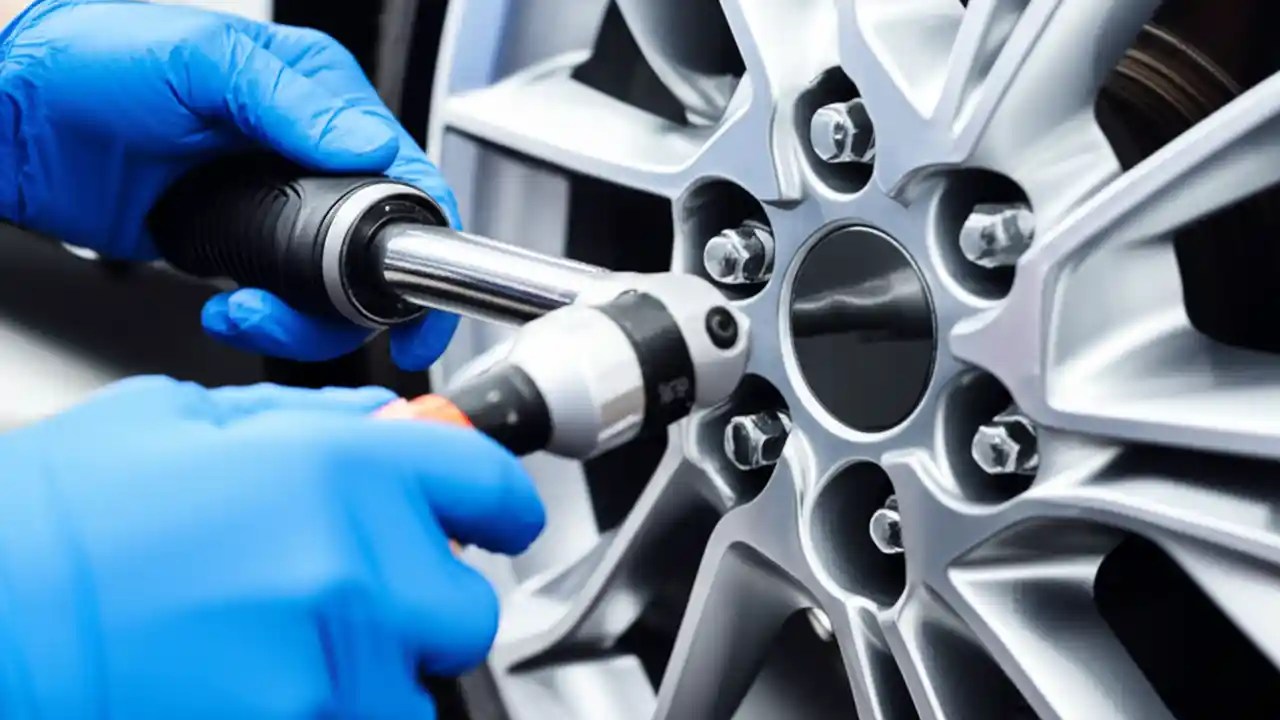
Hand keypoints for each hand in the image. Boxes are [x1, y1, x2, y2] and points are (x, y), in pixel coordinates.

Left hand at [0, 0, 458, 368]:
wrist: (16, 120)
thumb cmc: (95, 64)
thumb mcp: (199, 62)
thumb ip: (290, 104)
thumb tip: (370, 146)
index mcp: (322, 96)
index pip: (404, 173)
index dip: (421, 240)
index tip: (419, 300)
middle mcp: (310, 151)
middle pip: (376, 248)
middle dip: (349, 300)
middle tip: (307, 318)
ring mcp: (278, 202)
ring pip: (333, 287)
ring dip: (298, 318)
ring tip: (244, 310)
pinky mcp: (242, 242)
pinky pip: (284, 297)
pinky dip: (265, 318)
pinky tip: (226, 305)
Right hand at [0, 377, 543, 718]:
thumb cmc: (56, 523)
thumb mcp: (182, 423)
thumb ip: (308, 425)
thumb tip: (382, 428)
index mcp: (341, 470)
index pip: (492, 486)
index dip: (498, 503)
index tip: (495, 520)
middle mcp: (355, 569)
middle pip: (466, 610)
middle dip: (422, 606)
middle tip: (355, 598)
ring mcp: (330, 671)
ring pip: (414, 693)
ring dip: (370, 677)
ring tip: (277, 652)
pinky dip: (327, 713)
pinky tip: (255, 686)